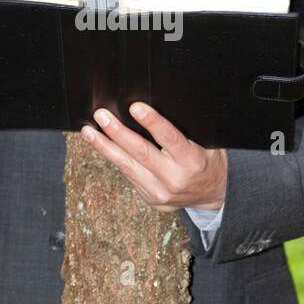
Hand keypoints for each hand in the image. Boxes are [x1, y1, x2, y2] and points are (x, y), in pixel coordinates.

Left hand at [80, 102, 226, 212]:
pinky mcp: (150, 198)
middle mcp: (175, 178)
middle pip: (141, 153)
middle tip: (102, 116)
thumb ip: (184, 129)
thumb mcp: (206, 143)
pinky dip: (115, 158)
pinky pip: (129, 175)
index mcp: (192, 161)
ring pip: (127, 166)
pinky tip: (102, 145)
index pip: (169, 138)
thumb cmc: (207, 160)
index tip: (135, 107)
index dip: (152, 122)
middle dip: (118, 132)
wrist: (214, 194)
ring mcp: (160, 191)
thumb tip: (154, 105)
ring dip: (105, 146)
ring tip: (89, 131)